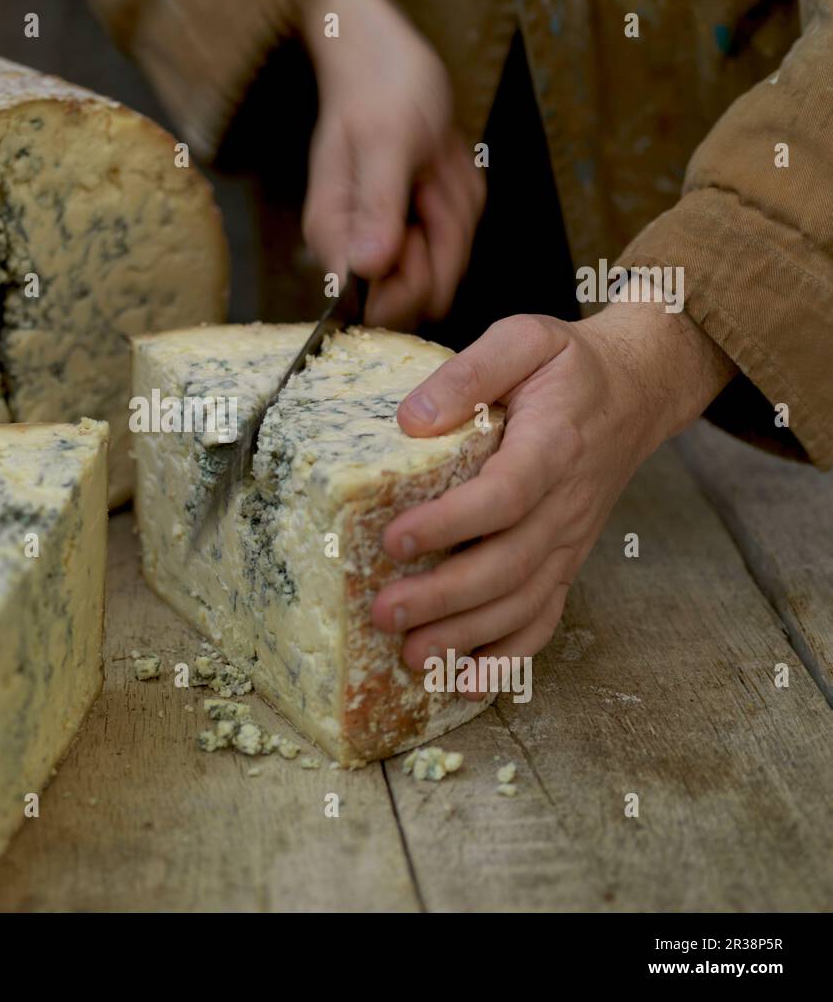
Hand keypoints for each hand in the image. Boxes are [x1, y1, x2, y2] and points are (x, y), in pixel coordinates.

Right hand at [300, 0, 483, 328]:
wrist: (381, 58)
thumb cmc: (378, 89)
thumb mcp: (386, 139)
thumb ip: (377, 205)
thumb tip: (365, 266)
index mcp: (336, 236)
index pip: (380, 305)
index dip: (413, 277)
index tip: (417, 226)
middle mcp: (358, 249)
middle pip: (424, 293)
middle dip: (444, 238)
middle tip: (430, 184)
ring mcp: (388, 240)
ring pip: (447, 265)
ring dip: (454, 213)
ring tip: (433, 168)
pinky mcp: (414, 227)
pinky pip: (456, 238)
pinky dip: (460, 202)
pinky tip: (440, 169)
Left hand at [369, 303, 736, 693]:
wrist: (636, 389)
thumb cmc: (569, 365)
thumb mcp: (523, 339)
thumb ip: (470, 371)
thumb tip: (411, 420)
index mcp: (554, 445)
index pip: (505, 495)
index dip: (452, 524)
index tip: (396, 538)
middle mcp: (566, 503)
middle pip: (509, 564)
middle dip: (446, 597)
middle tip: (386, 611)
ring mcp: (569, 539)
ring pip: (523, 601)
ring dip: (468, 636)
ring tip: (411, 655)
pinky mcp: (565, 560)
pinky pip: (544, 618)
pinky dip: (509, 656)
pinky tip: (465, 683)